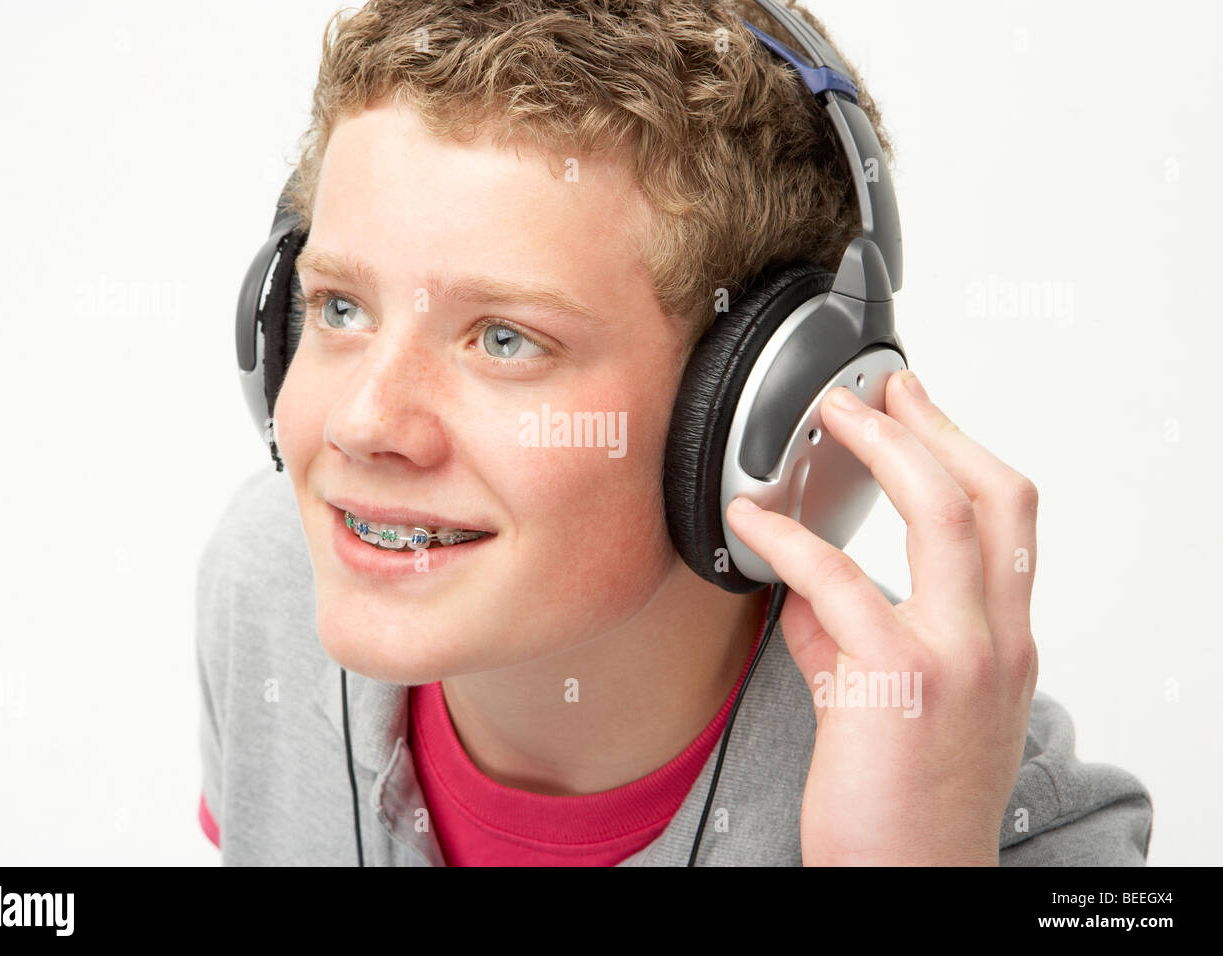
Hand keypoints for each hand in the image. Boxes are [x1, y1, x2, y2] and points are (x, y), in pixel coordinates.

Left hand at [725, 370, 1038, 865]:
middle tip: (881, 389)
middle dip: (935, 425)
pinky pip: (839, 584)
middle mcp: (995, 642)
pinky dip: (790, 540)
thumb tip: (800, 586)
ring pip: (942, 515)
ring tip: (832, 419)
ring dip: (883, 450)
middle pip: (992, 496)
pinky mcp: (898, 684)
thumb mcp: (892, 703)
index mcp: (1002, 642)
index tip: (918, 408)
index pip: (1007, 519)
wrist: (909, 881)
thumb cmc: (905, 802)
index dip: (963, 448)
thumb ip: (849, 637)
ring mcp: (956, 659)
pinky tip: (751, 523)